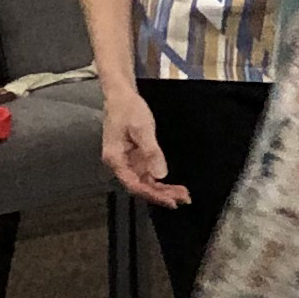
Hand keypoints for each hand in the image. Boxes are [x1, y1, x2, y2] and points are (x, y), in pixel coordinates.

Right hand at [98, 83, 187, 209]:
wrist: (122, 96)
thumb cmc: (128, 109)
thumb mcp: (142, 128)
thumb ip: (151, 152)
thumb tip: (160, 174)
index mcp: (115, 158)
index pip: (134, 184)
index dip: (152, 195)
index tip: (170, 200)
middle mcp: (119, 163)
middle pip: (140, 187)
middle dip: (161, 195)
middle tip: (182, 199)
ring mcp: (127, 161)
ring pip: (145, 182)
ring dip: (162, 190)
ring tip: (183, 195)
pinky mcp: (135, 158)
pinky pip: (147, 174)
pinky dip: (160, 181)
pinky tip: (172, 186)